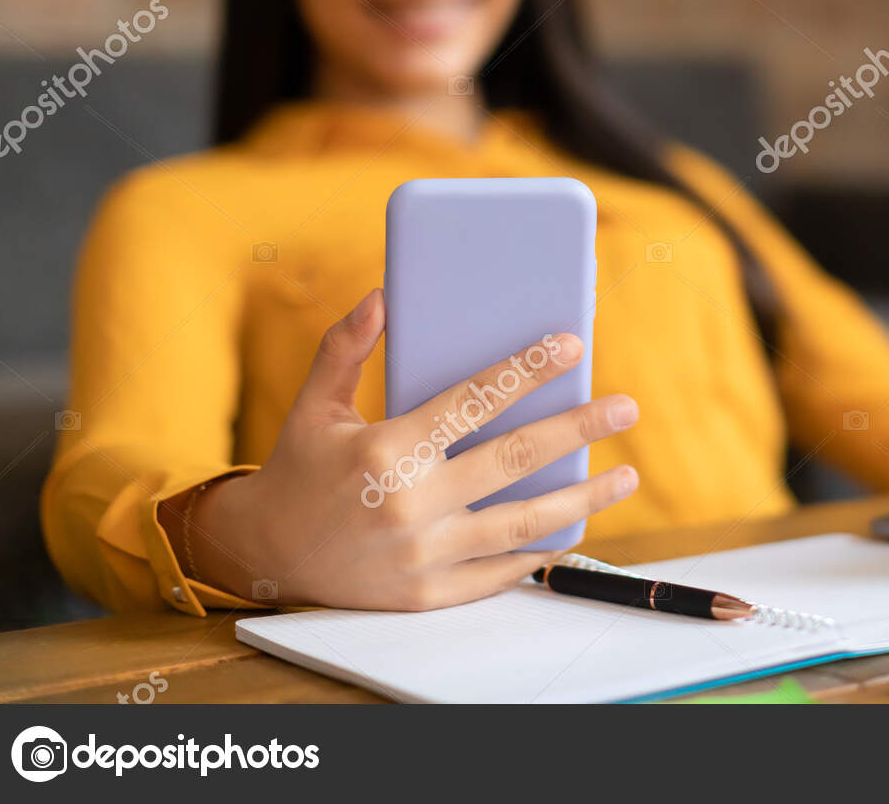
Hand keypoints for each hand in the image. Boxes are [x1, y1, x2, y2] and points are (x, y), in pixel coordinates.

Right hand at [176, 288, 638, 609]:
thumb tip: (382, 294)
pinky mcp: (427, 595)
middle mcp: (409, 504)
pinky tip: (574, 529)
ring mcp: (422, 555)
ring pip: (523, 523)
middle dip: (578, 428)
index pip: (473, 400)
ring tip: (626, 476)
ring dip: (583, 498)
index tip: (571, 346)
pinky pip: (499, 572)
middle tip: (626, 407)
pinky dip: (540, 552)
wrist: (262, 555)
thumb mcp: (314, 405)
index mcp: (385, 450)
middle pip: (514, 459)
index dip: (526, 370)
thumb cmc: (298, 470)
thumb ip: (346, 348)